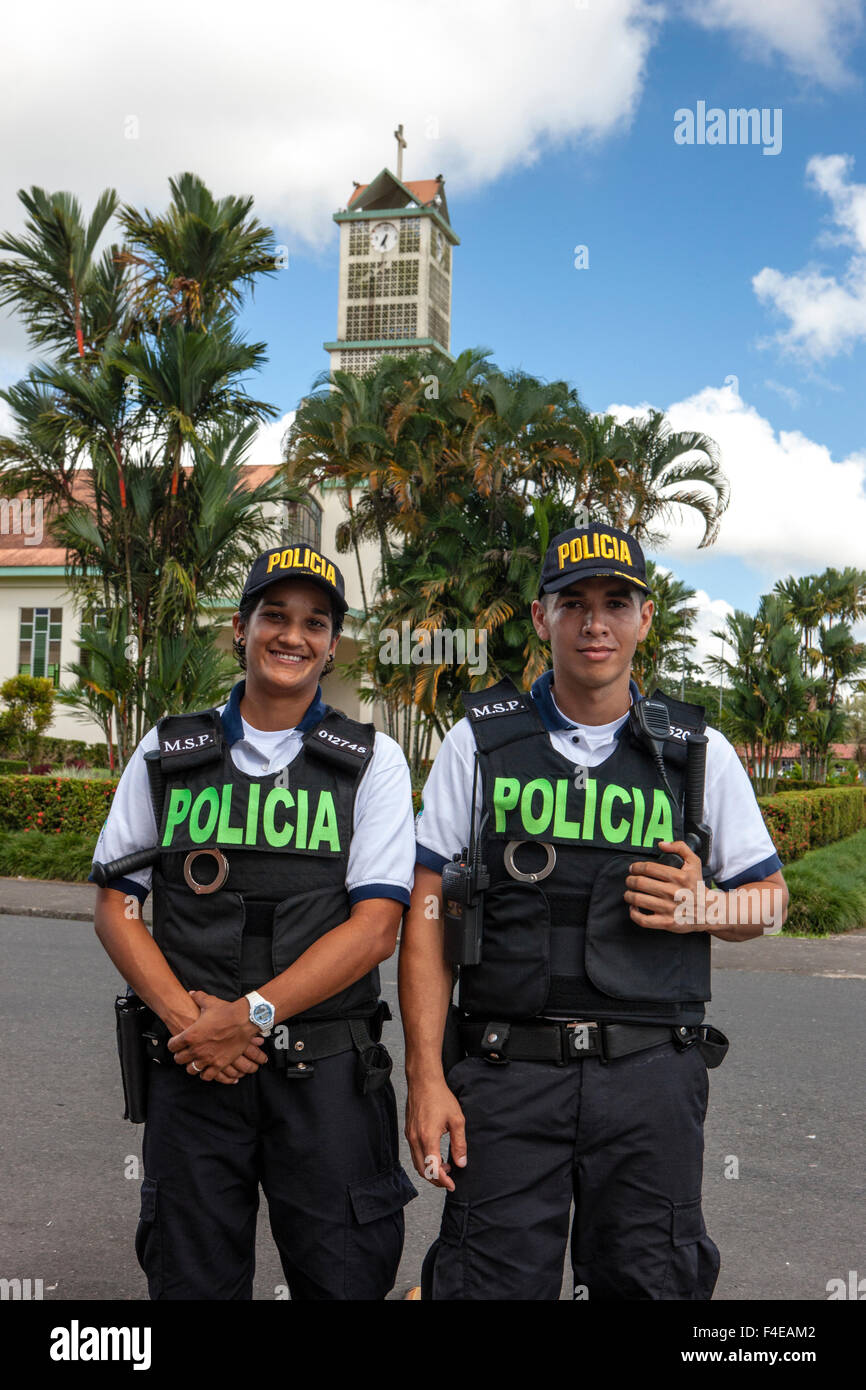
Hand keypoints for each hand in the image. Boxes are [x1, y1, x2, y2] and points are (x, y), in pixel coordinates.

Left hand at [168, 990, 267, 1081]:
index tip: (176, 1043)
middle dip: (181, 1056)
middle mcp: (196, 1049)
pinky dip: (206, 1074)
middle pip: (179, 1060)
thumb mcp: (209, 1002)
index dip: (173, 1044)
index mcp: (190, 1035)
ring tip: (195, 1062)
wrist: (243, 1020)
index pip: (172, 1046)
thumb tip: (192, 993)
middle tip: (184, 1053)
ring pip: (191, 1070)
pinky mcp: (219, 1064)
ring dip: (192, 1066)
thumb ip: (198, 998)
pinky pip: (207, 1076)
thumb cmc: (226, 1011)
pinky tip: (206, 1070)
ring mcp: (207, 1058)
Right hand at [405, 1078, 466, 1192]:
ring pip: (417, 1163)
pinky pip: (414, 1153)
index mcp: (428, 1138)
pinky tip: (436, 1155)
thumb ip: (459, 1144)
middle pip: (423, 1171)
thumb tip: (461, 1162)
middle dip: (436, 1180)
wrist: (423, 1081)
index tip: (452, 1185)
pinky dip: (424, 1160)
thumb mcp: (457, 1120)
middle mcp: (415, 1139)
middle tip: (449, 1180)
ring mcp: (410, 1136)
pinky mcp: (408, 1132)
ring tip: (445, 1167)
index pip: (433, 1169)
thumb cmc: (439, 1097)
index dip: (443, 1181)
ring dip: (430, 1170)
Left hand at [624, 840, 704, 933]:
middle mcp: (673, 892)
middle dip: (630, 880)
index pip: (648, 868)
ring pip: (638, 900)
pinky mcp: (666, 922)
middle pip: (640, 883)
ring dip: (629, 895)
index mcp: (678, 877)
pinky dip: (633, 914)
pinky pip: (643, 920)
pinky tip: (633, 908)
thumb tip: (661, 844)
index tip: (633, 869)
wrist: (708, 911)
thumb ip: (680, 847)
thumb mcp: (694, 862)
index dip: (636, 867)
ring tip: (629, 893)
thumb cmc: (697, 886)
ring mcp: (669, 909)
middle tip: (630, 880)